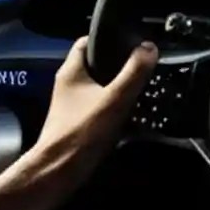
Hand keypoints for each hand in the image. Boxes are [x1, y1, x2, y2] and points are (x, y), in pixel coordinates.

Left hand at [30, 37, 157, 173]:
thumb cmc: (82, 132)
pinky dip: (113, 107)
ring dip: (116, 88)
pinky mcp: (76, 123)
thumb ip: (134, 72)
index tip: (130, 41)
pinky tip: (130, 115)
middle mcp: (68, 85)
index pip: (86, 41)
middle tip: (141, 66)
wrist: (59, 171)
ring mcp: (70, 105)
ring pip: (97, 87)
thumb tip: (149, 47)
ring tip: (140, 89)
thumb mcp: (115, 99)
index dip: (108, 38)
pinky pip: (98, 107)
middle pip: (95, 65)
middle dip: (117, 65)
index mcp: (71, 71)